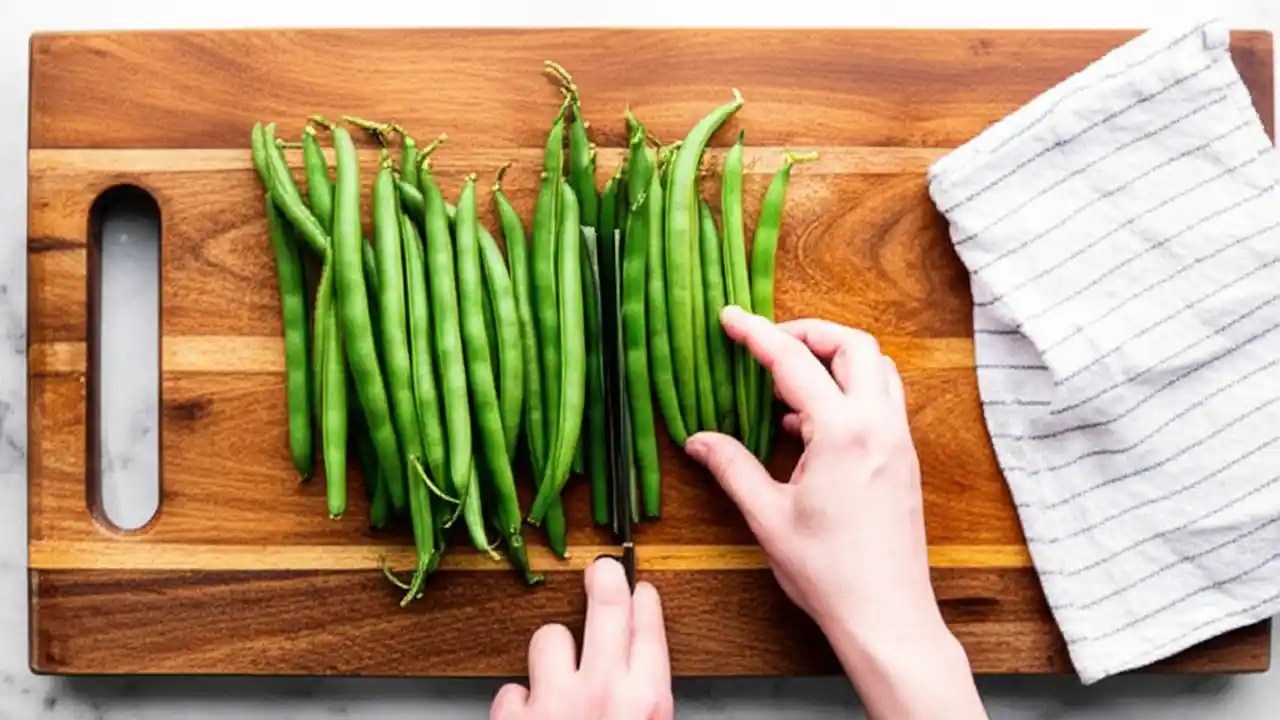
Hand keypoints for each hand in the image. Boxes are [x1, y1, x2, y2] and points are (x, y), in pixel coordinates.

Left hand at [490, 557, 673, 719]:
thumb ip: (642, 703)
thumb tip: (637, 680)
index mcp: (646, 704)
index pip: (649, 631)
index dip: (643, 603)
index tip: (639, 590)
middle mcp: (603, 693)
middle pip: (608, 606)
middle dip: (604, 579)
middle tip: (600, 571)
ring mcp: (555, 702)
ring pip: (550, 638)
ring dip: (550, 653)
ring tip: (554, 678)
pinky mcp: (515, 718)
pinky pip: (512, 690)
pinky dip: (518, 704)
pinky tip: (527, 715)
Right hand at [684, 306, 985, 719]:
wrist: (887, 616)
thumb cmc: (828, 574)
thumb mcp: (768, 516)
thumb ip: (732, 467)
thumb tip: (698, 440)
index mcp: (842, 433)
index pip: (794, 362)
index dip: (757, 334)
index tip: (730, 318)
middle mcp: (879, 426)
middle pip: (853, 345)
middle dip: (809, 333)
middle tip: (768, 343)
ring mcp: (898, 441)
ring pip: (876, 369)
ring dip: (835, 360)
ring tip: (786, 383)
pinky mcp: (903, 460)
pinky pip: (880, 402)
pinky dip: (848, 392)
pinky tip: (807, 424)